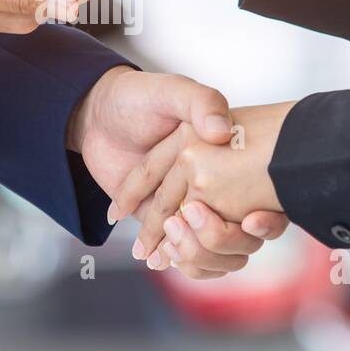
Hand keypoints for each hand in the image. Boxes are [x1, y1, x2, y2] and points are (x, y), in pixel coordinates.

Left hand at [68, 68, 289, 278]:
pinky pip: (174, 241)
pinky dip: (170, 254)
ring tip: (176, 253)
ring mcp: (185, 196)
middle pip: (223, 217)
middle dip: (219, 237)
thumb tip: (221, 131)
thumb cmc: (136, 97)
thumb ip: (200, 101)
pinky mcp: (160, 213)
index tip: (253, 221)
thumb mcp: (172, 91)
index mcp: (218, 149)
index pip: (244, 184)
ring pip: (200, 235)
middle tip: (208, 242)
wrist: (94, 113)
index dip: (255, 207)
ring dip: (192, 250)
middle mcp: (206, 175)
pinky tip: (160, 259)